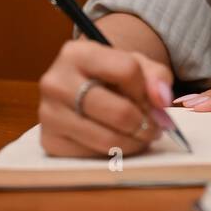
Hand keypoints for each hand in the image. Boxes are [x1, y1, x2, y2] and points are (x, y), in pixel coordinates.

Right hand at [39, 40, 173, 157]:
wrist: (79, 87)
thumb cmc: (109, 74)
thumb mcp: (136, 64)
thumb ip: (156, 77)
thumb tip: (161, 100)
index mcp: (77, 53)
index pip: (127, 70)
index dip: (146, 89)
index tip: (150, 98)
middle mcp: (56, 82)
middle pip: (119, 112)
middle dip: (145, 124)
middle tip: (155, 127)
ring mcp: (49, 114)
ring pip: (108, 139)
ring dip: (134, 143)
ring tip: (142, 136)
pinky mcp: (50, 141)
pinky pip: (93, 156)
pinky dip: (113, 154)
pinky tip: (118, 142)